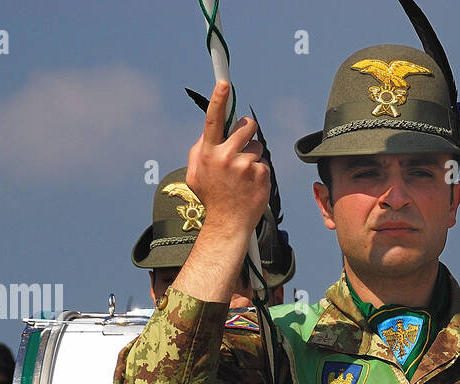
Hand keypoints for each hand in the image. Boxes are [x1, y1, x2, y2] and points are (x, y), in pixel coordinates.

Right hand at [173, 82, 270, 304]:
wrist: (228, 224)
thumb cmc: (212, 196)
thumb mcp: (195, 173)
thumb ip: (200, 149)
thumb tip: (212, 130)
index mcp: (208, 153)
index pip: (213, 121)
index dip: (218, 100)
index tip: (223, 83)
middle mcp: (226, 157)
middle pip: (246, 126)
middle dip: (247, 130)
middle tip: (242, 145)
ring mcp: (245, 166)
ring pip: (257, 146)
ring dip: (253, 156)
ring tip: (243, 176)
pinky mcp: (261, 174)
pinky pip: (264, 162)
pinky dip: (260, 171)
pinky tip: (251, 185)